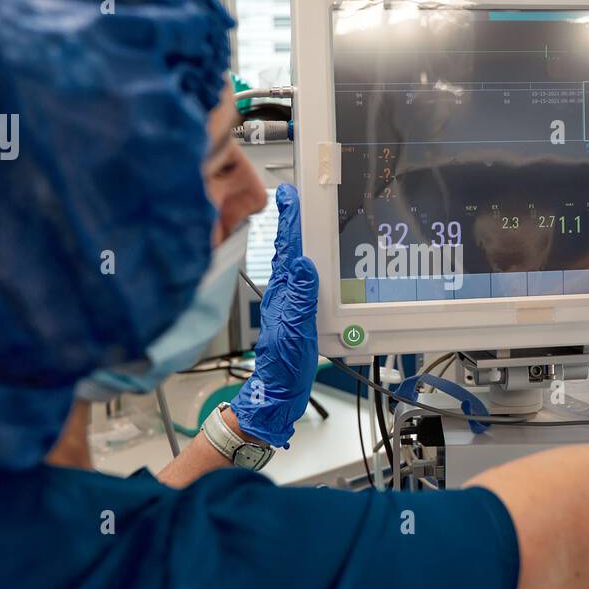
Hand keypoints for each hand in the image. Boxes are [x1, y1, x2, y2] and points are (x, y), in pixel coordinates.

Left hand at [229, 184, 318, 447]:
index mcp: (284, 293)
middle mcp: (283, 294)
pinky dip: (304, 264)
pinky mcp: (294, 313)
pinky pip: (300, 281)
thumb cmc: (285, 366)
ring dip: (296, 240)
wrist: (278, 393)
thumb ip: (300, 296)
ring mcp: (288, 303)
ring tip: (301, 220)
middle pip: (288, 250)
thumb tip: (302, 262)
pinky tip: (310, 263)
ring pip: (292, 264)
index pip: (287, 249)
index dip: (289, 221)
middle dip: (291, 222)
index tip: (289, 195)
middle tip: (294, 197)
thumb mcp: (296, 330)